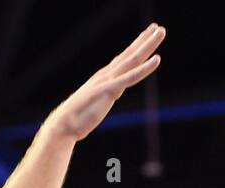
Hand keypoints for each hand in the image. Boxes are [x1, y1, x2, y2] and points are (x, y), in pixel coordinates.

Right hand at [44, 23, 164, 141]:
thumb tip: (105, 98)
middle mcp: (107, 74)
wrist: (64, 124)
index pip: (124, 58)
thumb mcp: (93, 104)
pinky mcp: (111, 90)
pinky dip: (145, 68)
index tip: (147, 35)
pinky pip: (131, 77)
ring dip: (148, 44)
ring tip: (160, 30)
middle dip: (145, 39)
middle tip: (159, 27)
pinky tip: (157, 59)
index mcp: (104, 77)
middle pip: (130, 54)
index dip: (136, 46)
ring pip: (133, 59)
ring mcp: (109, 80)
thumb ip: (101, 97)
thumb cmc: (77, 118)